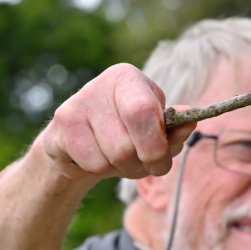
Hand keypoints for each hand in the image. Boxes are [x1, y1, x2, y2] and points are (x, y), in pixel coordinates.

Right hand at [40, 63, 197, 181]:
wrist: (79, 138)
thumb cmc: (127, 130)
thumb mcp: (156, 125)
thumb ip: (175, 127)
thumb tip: (190, 120)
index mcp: (128, 78)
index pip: (143, 112)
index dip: (156, 146)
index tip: (161, 161)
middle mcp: (100, 85)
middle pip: (127, 146)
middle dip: (141, 164)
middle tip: (142, 163)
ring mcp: (76, 105)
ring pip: (111, 158)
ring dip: (122, 169)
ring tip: (120, 158)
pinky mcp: (60, 127)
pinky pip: (92, 165)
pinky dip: (102, 170)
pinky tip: (99, 157)